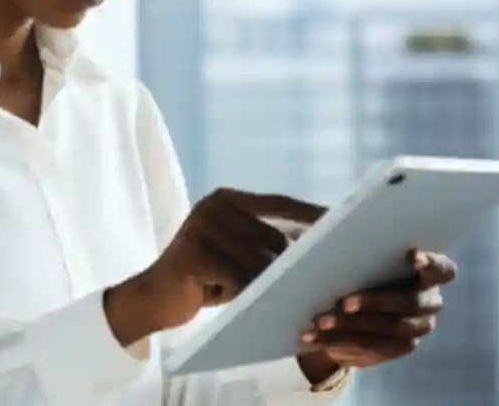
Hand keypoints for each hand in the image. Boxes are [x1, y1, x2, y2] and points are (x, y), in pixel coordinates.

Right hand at [104, 188, 325, 346]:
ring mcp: (201, 226)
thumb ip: (268, 243)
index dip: (312, 216)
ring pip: (260, 264)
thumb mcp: (238, 255)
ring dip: (257, 287)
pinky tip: (216, 294)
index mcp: (226, 198)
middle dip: (281, 269)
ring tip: (229, 289)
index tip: (346, 227)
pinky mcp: (194, 254)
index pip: (281, 203)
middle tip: (268, 288)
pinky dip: (240, 295)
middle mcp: (213, 205)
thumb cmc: (205, 280)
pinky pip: (241, 281)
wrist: (152, 299)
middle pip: (275, 240)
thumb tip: (323, 246)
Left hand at [298, 249, 456, 376]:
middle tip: (345, 301)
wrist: (350, 304)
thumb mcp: (350, 250)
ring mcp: (417, 327)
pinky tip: (313, 336)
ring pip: (390, 330)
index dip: (431, 263)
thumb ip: (345, 240)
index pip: (442, 269)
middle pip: (412, 303)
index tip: (411, 255)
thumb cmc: (355, 264)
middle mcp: (429, 301)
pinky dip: (340, 341)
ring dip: (352, 326)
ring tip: (320, 320)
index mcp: (427, 271)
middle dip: (377, 301)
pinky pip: (372, 349)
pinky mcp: (398, 348)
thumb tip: (303, 231)